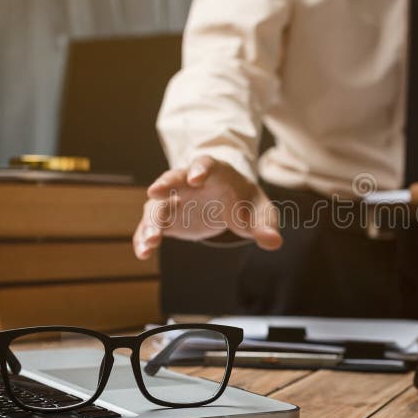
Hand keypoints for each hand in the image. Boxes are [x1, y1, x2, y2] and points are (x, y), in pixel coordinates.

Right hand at [133, 156, 282, 258]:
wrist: (228, 205)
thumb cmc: (246, 204)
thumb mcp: (260, 213)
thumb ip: (266, 226)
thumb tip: (274, 242)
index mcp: (216, 173)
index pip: (206, 164)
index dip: (200, 169)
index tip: (195, 178)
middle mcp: (189, 181)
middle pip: (173, 178)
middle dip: (164, 184)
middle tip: (154, 192)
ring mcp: (174, 198)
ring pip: (157, 206)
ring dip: (152, 222)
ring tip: (151, 242)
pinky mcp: (166, 217)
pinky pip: (151, 225)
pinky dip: (144, 237)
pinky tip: (143, 253)